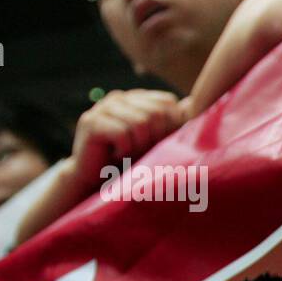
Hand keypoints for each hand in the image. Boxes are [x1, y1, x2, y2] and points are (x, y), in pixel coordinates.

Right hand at [68, 89, 185, 188]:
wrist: (97, 183)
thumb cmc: (132, 163)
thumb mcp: (158, 141)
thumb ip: (172, 123)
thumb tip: (190, 104)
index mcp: (137, 98)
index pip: (167, 103)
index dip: (169, 128)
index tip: (155, 145)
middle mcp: (119, 97)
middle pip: (156, 113)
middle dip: (154, 139)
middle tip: (139, 152)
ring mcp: (103, 107)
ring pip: (141, 123)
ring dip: (138, 147)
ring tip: (127, 154)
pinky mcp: (90, 121)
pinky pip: (123, 134)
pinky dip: (124, 151)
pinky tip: (115, 156)